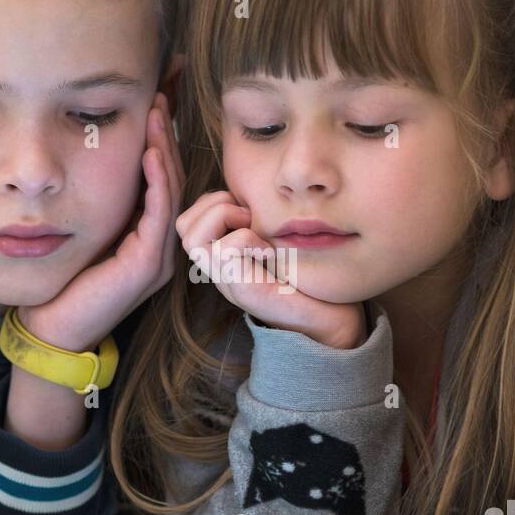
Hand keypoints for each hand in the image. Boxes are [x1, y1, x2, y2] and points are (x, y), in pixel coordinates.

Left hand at [18, 93, 184, 350]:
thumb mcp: (83, 230)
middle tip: (161, 97)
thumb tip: (90, 155)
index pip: (162, 180)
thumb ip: (96, 202)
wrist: (51, 328)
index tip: (155, 102)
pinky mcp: (147, 266)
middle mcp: (161, 246)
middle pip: (172, 180)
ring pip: (171, 193)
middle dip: (167, 137)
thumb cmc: (63, 281)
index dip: (161, 141)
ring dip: (165, 151)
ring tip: (158, 115)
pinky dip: (157, 182)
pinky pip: (159, 216)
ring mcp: (159, 257)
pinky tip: (150, 154)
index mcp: (148, 237)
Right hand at [176, 190, 365, 348]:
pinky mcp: (242, 290)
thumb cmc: (310, 280)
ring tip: (255, 228)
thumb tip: (252, 191)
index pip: (189, 219)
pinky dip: (248, 239)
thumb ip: (260, 223)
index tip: (249, 209)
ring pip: (193, 237)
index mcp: (223, 258)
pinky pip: (224, 250)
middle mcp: (218, 271)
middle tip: (250, 216)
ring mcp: (227, 282)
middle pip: (183, 226)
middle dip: (215, 204)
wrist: (331, 323)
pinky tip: (271, 251)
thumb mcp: (278, 242)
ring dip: (226, 218)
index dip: (213, 201)